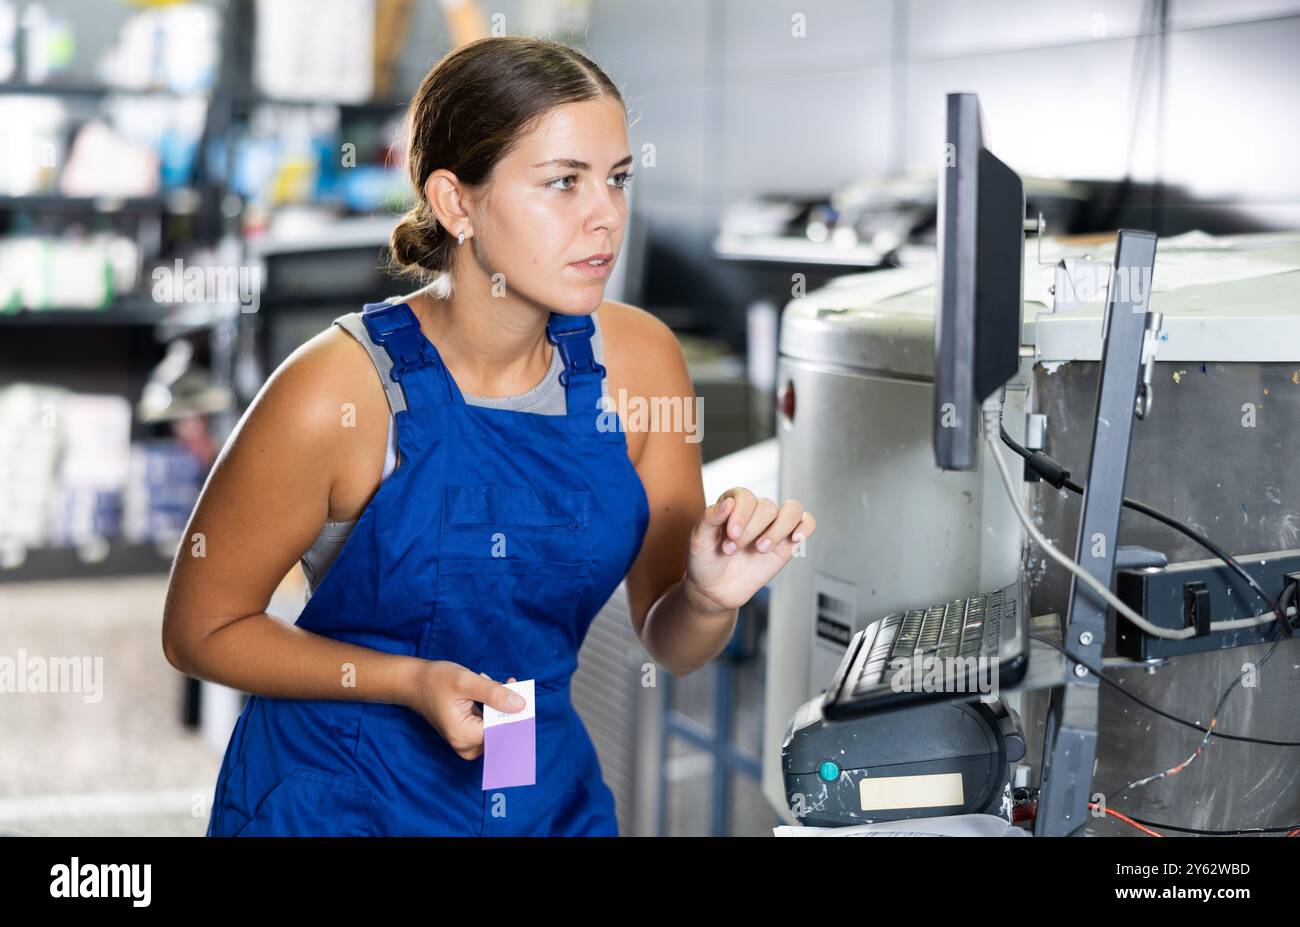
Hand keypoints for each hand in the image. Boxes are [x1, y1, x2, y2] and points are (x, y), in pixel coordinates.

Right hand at [404, 661, 522, 759]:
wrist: (414, 682)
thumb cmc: (436, 680)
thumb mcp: (467, 682)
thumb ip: (494, 694)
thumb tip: (521, 706)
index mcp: (464, 736)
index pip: (502, 731)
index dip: (514, 712)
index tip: (518, 690)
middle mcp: (465, 745)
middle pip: (501, 732)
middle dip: (508, 707)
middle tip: (506, 682)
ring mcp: (465, 742)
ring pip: (496, 727)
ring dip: (500, 704)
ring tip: (488, 682)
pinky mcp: (466, 735)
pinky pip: (489, 725)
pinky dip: (493, 707)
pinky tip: (485, 687)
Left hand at [684, 487, 815, 613]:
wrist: (715, 590)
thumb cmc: (705, 561)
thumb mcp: (698, 540)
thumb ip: (710, 519)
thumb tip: (728, 502)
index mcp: (732, 503)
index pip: (745, 496)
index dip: (741, 514)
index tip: (732, 535)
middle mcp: (755, 511)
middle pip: (766, 507)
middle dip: (751, 531)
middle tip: (732, 551)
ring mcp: (773, 525)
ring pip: (792, 510)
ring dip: (779, 529)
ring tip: (761, 549)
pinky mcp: (787, 542)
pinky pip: (807, 523)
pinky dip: (806, 527)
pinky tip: (796, 539)